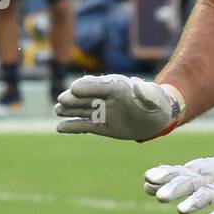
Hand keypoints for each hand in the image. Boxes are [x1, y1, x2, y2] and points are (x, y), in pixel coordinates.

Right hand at [55, 74, 185, 139]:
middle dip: (74, 98)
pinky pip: (84, 126)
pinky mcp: (100, 125)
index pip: (99, 85)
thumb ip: (146, 93)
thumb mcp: (154, 98)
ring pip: (82, 110)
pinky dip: (72, 127)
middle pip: (86, 97)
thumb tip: (139, 87)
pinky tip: (60, 128)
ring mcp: (101, 111)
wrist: (155, 118)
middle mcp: (105, 97)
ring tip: (58, 110)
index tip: (75, 88)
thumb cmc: (155, 103)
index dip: (87, 87)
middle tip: (62, 100)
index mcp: (116, 86)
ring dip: (69, 110)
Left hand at [145, 148, 213, 213]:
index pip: (177, 172)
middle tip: (161, 197)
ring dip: (195, 202)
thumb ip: (171, 178)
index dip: (164, 175)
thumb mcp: (193, 172)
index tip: (148, 178)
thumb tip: (145, 185)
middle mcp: (207, 178)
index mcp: (195, 171)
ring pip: (207, 194)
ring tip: (181, 211)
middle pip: (190, 182)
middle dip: (175, 189)